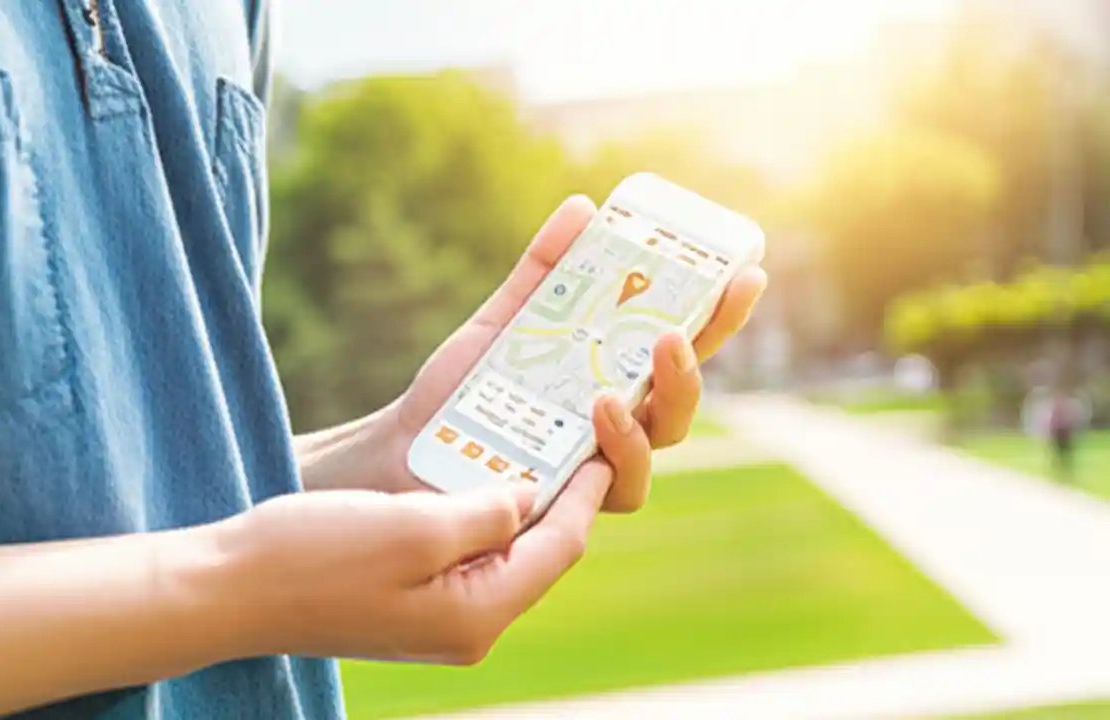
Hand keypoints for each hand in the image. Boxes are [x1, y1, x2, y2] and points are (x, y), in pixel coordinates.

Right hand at [204, 471, 607, 663]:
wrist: (231, 589)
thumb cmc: (314, 556)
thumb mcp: (415, 526)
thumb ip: (488, 512)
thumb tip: (532, 497)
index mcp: (477, 616)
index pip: (559, 546)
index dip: (586, 489)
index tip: (607, 438)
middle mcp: (467, 626)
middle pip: (538, 551)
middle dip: (559, 494)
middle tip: (578, 432)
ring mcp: (438, 618)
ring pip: (502, 550)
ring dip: (518, 499)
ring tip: (535, 443)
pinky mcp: (411, 600)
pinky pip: (465, 552)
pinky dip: (480, 511)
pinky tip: (477, 472)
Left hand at [298, 196, 765, 510]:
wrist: (409, 449)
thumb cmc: (462, 390)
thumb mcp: (503, 322)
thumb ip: (542, 272)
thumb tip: (582, 207)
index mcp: (613, 374)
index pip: (682, 343)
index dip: (721, 313)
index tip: (747, 272)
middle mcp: (618, 421)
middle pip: (682, 395)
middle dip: (694, 363)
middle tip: (674, 334)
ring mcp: (600, 463)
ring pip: (659, 441)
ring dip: (655, 409)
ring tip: (616, 387)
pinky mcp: (574, 501)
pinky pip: (615, 484)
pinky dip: (616, 450)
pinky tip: (597, 418)